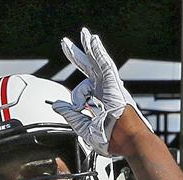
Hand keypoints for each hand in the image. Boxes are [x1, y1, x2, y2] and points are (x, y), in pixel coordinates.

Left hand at [50, 28, 140, 155]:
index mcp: (100, 101)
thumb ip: (70, 115)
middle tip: (65, 44)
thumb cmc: (112, 138)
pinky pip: (104, 64)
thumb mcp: (84, 127)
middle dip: (76, 55)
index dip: (74, 98)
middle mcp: (105, 91)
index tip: (72, 107)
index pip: (83, 89)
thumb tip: (57, 105)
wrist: (126, 142)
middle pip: (88, 68)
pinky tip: (93, 40)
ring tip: (84, 34)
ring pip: (97, 62)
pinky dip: (98, 52)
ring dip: (89, 47)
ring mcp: (109, 86)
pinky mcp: (113, 84)